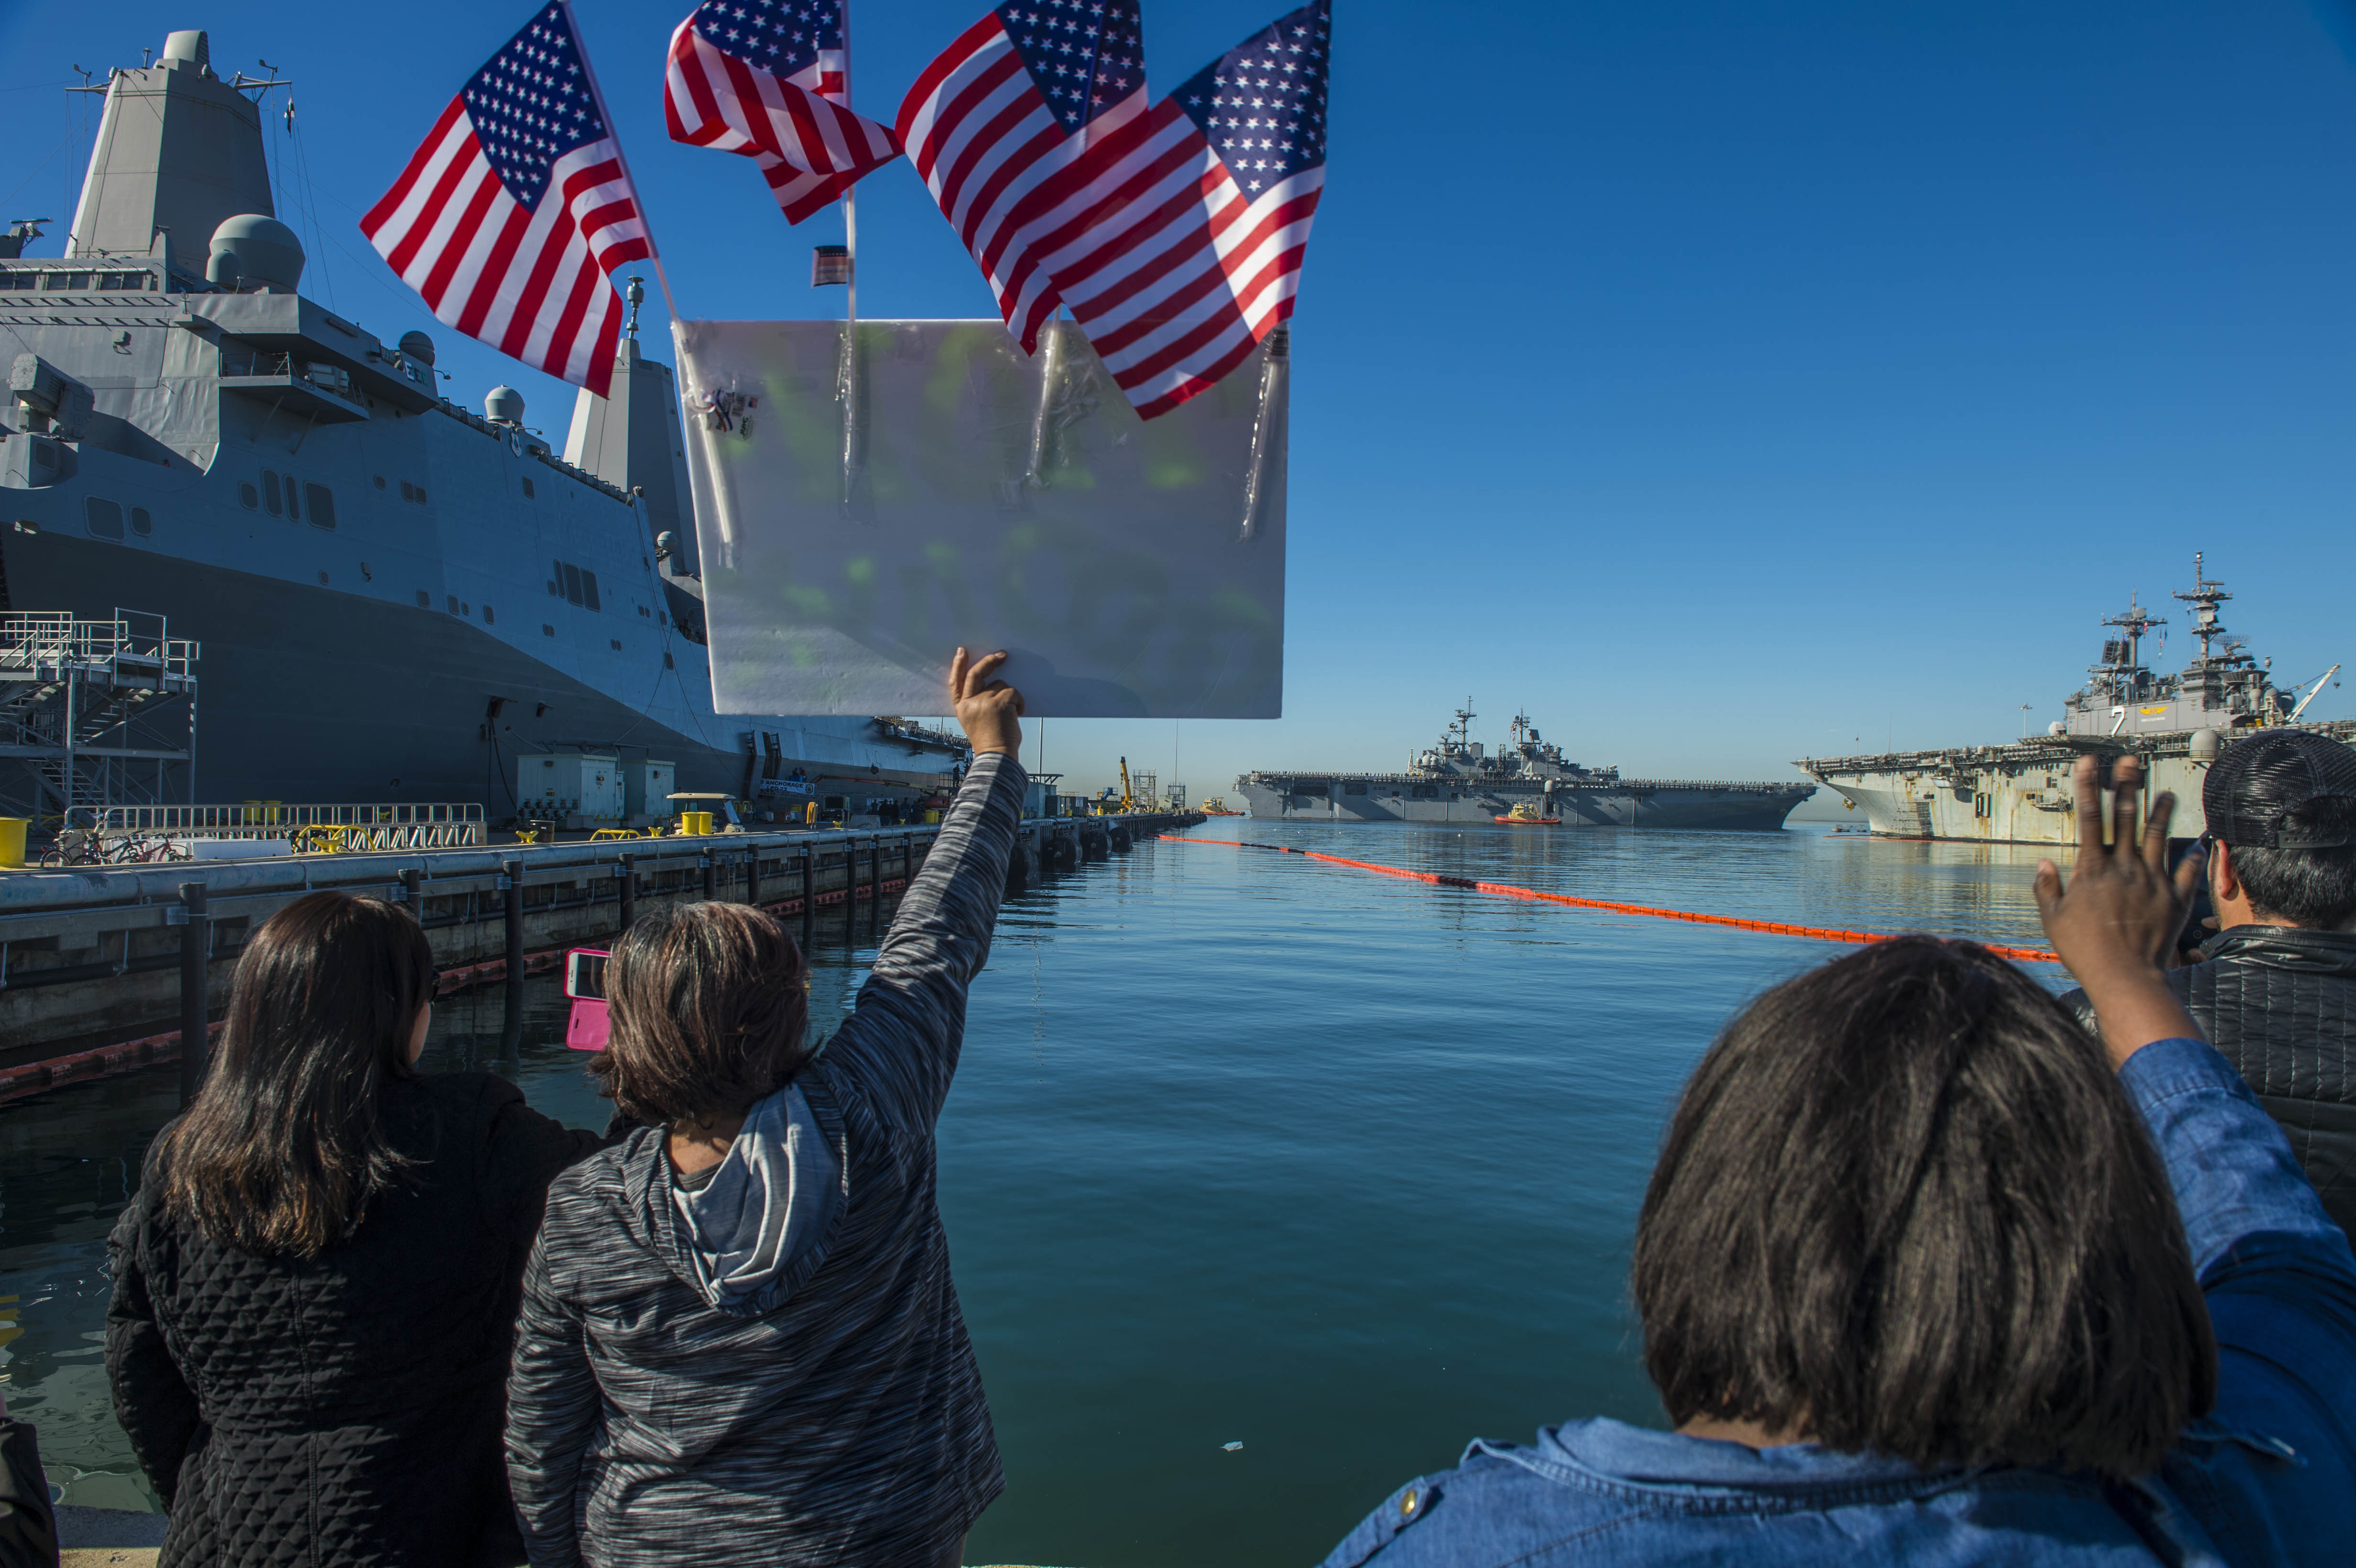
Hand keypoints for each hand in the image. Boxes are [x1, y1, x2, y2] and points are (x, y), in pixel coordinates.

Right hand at [950, 647, 1023, 757]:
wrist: (997, 756)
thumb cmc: (989, 740)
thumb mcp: (972, 721)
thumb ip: (975, 703)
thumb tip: (989, 684)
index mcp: (961, 707)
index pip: (955, 682)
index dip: (958, 665)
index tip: (962, 651)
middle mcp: (970, 702)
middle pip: (976, 673)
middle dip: (989, 661)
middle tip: (1002, 655)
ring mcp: (984, 701)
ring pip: (1001, 684)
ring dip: (1009, 696)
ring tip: (1010, 714)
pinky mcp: (1000, 702)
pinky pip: (1013, 692)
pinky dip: (1019, 702)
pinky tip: (1017, 715)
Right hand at [2033, 754, 2203, 1068]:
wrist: (2126, 977)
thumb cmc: (2084, 951)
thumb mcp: (2053, 920)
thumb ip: (2047, 888)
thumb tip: (2043, 863)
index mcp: (2093, 870)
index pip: (2089, 818)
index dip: (2088, 787)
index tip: (2089, 761)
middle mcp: (2125, 868)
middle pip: (2127, 817)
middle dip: (2128, 785)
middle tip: (2131, 761)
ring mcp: (2153, 882)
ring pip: (2159, 837)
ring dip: (2162, 812)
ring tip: (2166, 793)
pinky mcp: (2174, 900)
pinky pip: (2185, 873)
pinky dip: (2191, 859)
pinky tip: (2197, 847)